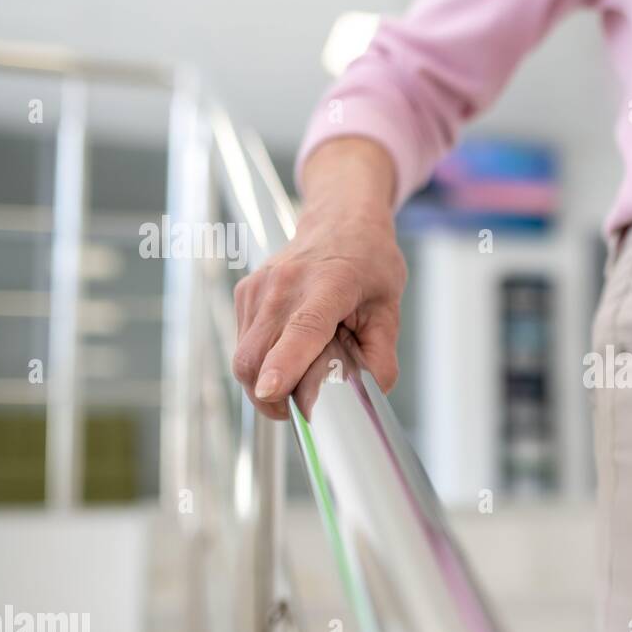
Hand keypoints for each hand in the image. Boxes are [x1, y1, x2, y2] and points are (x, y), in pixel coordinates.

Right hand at [232, 205, 405, 419]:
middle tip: (296, 410)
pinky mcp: (245, 293)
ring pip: (243, 355)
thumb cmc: (368, 260)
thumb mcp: (389, 307)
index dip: (283, 364)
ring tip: (295, 378)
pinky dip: (258, 361)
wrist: (340, 220)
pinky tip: (285, 353)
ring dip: (261, 382)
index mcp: (328, 285)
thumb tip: (373, 393)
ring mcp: (259, 288)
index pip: (300, 329)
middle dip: (268, 396)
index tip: (271, 392)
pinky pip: (242, 343)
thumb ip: (381, 354)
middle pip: (256, 354)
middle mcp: (285, 284)